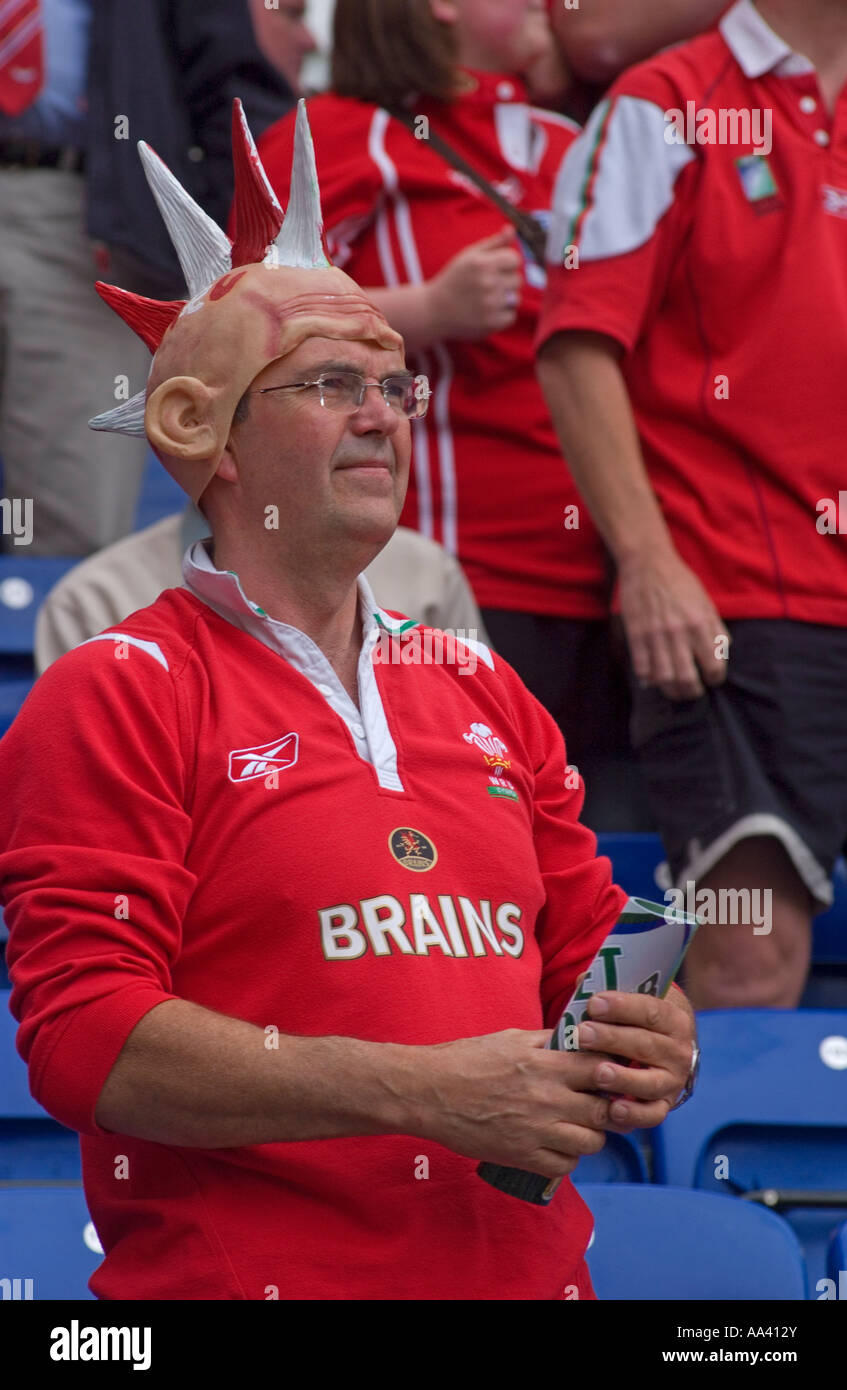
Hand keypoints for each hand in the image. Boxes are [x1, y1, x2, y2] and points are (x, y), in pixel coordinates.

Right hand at [411, 1027, 623, 1178]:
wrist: (429, 1092)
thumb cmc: (466, 1060)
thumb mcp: (510, 1039)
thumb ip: (547, 1041)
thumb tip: (578, 1038)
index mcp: (545, 1064)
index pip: (602, 1069)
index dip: (611, 1072)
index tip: (607, 1073)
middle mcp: (547, 1099)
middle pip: (605, 1110)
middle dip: (607, 1106)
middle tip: (598, 1102)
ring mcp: (536, 1131)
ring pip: (591, 1142)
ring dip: (591, 1134)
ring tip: (579, 1125)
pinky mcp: (523, 1156)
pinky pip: (565, 1164)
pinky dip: (568, 1156)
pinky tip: (559, 1143)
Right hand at [427, 229, 522, 340]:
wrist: (434, 310)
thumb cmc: (454, 279)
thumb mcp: (469, 256)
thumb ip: (493, 243)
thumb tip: (512, 229)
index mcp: (482, 263)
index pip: (515, 259)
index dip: (507, 263)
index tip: (495, 269)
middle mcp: (487, 283)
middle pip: (518, 280)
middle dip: (506, 282)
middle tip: (487, 286)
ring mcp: (489, 305)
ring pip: (516, 299)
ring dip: (505, 299)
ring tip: (486, 299)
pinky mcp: (490, 323)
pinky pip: (511, 316)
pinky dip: (502, 315)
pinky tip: (486, 312)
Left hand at [576, 990, 696, 1131]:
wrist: (663, 1052)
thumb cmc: (637, 1021)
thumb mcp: (632, 1002)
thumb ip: (610, 990)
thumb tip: (582, 981)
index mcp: (674, 1019)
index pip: (650, 1011)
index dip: (622, 1007)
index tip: (594, 1003)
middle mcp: (679, 1052)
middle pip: (645, 1045)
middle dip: (612, 1039)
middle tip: (583, 1034)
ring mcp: (673, 1081)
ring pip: (650, 1082)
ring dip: (624, 1079)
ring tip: (599, 1073)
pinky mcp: (663, 1106)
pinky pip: (652, 1115)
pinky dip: (635, 1115)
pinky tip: (613, 1110)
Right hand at [618, 547, 729, 699]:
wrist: (648, 564)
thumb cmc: (680, 582)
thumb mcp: (706, 602)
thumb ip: (717, 629)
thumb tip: (723, 652)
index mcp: (700, 625)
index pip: (714, 666)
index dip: (716, 679)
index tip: (712, 679)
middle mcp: (678, 633)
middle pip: (687, 680)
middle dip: (693, 692)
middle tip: (694, 691)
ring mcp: (655, 636)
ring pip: (664, 679)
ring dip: (671, 691)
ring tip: (675, 689)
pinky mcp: (636, 635)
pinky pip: (642, 668)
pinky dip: (649, 679)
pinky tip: (654, 678)